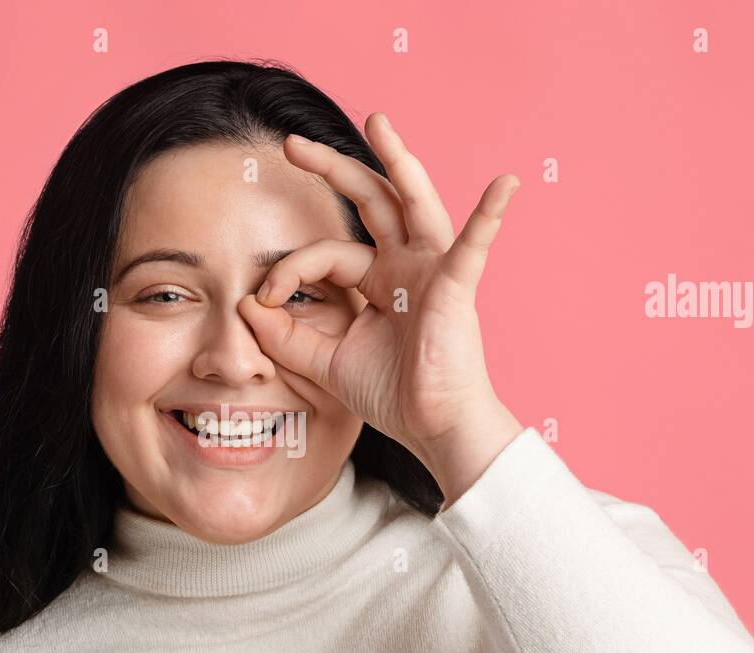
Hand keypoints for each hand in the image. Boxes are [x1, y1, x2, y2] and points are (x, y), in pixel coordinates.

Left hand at [239, 112, 524, 505]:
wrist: (432, 428)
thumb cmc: (392, 395)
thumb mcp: (325, 362)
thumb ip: (285, 335)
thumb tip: (247, 304)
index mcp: (377, 280)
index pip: (326, 253)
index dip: (289, 269)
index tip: (264, 301)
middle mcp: (404, 266)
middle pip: (369, 203)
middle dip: (331, 170)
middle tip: (292, 144)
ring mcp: (431, 271)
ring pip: (412, 203)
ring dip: (398, 161)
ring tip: (379, 122)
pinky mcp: (455, 287)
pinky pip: (474, 244)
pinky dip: (490, 214)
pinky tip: (506, 184)